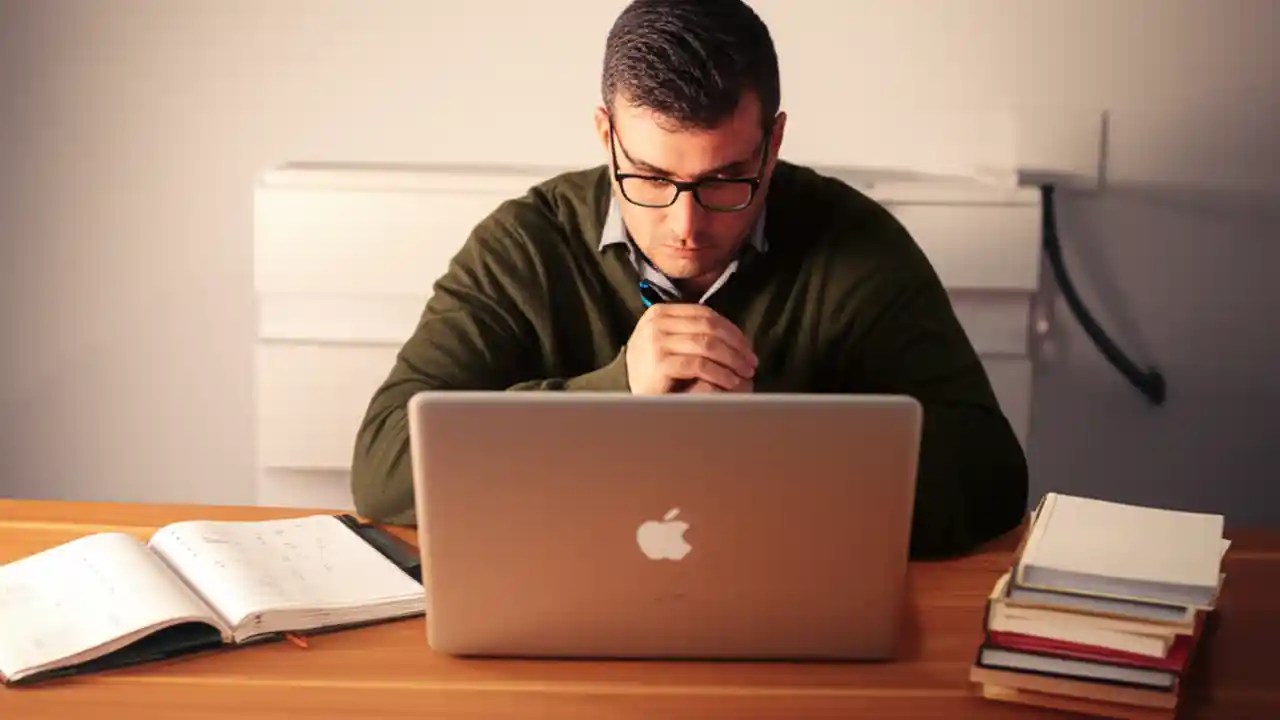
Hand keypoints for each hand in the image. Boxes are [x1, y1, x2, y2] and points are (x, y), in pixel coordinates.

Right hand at [625, 304, 756, 394]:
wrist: (629, 397)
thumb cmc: (654, 373)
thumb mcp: (673, 344)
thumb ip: (695, 333)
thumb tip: (737, 335)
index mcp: (659, 312)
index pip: (705, 314)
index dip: (731, 329)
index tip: (748, 346)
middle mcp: (656, 322)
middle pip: (708, 327)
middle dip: (736, 345)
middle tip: (752, 362)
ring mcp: (656, 341)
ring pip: (707, 344)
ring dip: (732, 359)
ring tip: (746, 373)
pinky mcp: (660, 362)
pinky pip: (699, 364)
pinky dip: (720, 373)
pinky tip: (732, 382)